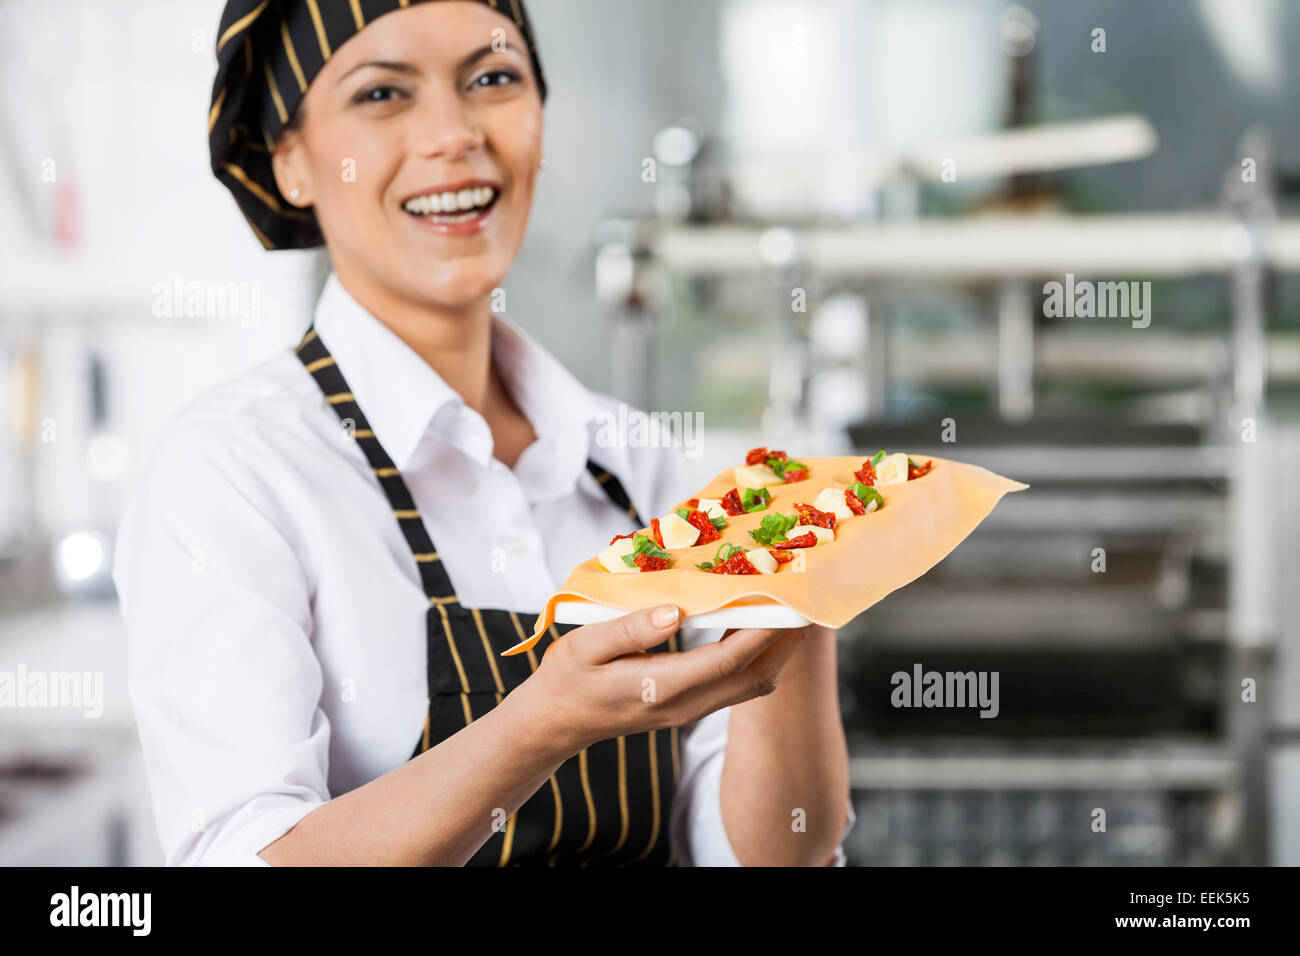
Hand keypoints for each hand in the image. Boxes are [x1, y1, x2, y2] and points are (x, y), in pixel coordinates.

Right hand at [515, 605, 809, 755]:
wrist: (555, 722)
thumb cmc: (566, 679)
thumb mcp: (584, 646)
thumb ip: (629, 629)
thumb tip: (674, 612)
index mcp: (660, 688)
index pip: (725, 662)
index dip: (760, 633)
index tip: (785, 602)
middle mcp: (685, 705)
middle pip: (753, 677)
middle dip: (785, 640)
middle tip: (806, 598)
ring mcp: (690, 710)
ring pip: (753, 684)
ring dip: (778, 649)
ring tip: (791, 607)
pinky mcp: (691, 705)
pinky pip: (739, 683)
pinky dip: (759, 654)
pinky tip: (759, 624)